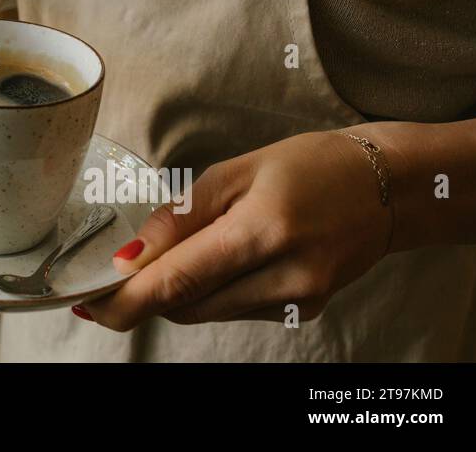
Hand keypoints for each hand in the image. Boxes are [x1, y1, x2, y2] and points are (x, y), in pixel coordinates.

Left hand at [77, 126, 395, 328]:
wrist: (388, 187)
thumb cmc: (311, 165)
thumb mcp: (236, 171)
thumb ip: (181, 216)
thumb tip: (130, 256)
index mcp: (263, 232)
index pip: (179, 281)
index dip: (127, 300)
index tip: (87, 303)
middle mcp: (284, 277)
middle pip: (188, 305)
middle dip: (142, 296)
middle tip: (107, 281)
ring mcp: (298, 300)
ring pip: (207, 311)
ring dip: (174, 293)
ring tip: (159, 261)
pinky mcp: (303, 310)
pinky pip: (233, 308)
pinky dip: (207, 291)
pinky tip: (207, 263)